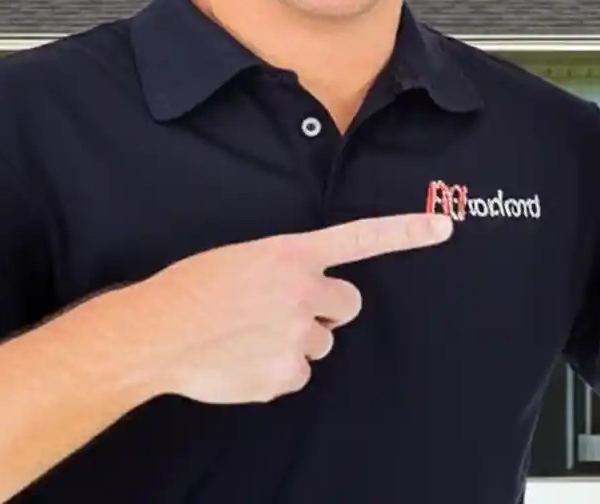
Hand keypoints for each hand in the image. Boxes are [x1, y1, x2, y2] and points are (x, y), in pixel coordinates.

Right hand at [126, 213, 452, 403]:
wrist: (156, 334)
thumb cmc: (191, 290)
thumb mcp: (243, 259)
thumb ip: (285, 271)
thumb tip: (305, 293)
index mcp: (292, 254)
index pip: (361, 239)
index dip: (407, 232)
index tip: (444, 226)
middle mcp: (303, 292)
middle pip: (348, 304)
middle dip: (327, 309)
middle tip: (286, 312)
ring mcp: (298, 335)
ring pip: (321, 341)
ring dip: (296, 340)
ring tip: (250, 336)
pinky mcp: (286, 373)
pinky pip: (298, 373)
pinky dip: (275, 371)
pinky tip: (243, 360)